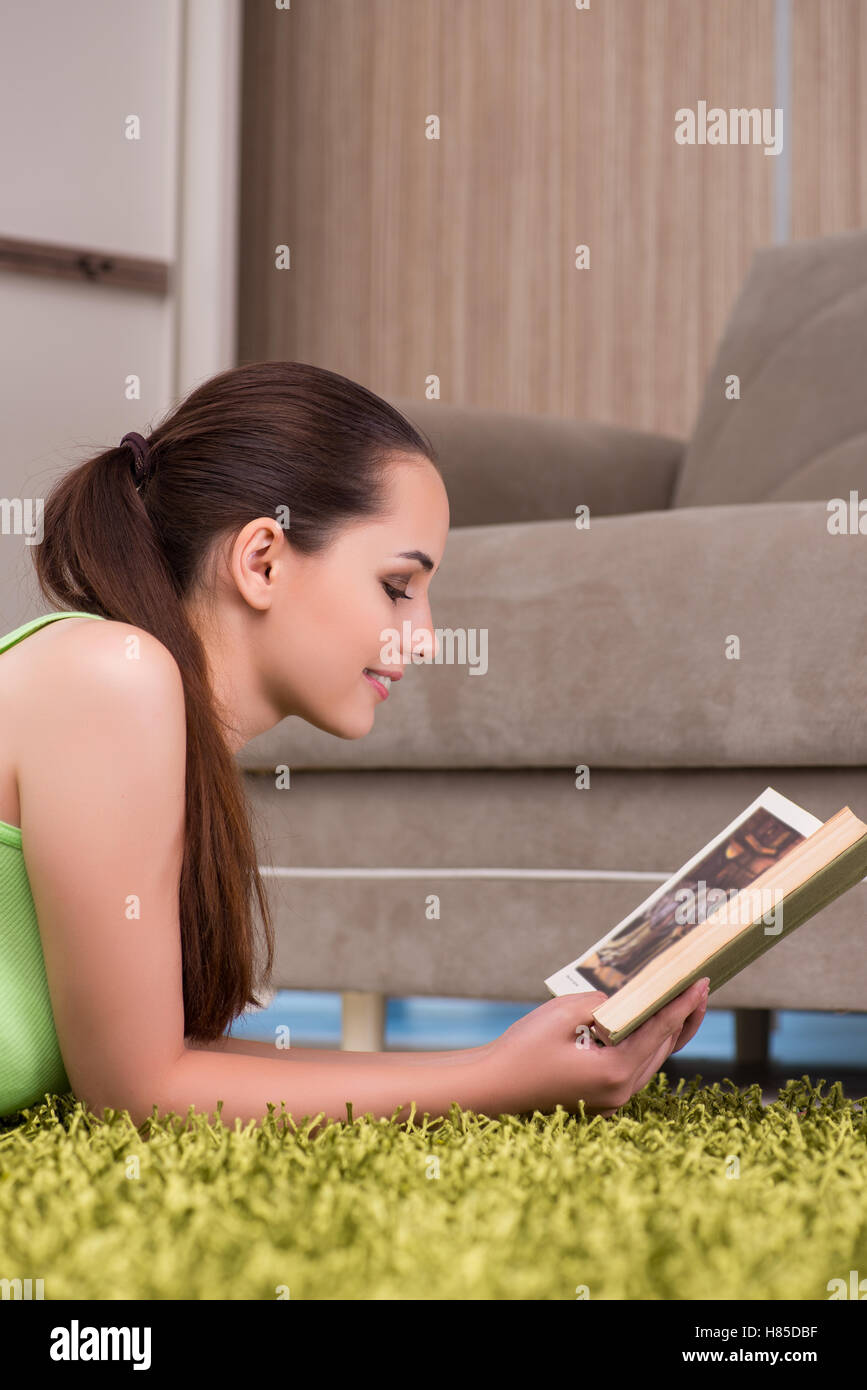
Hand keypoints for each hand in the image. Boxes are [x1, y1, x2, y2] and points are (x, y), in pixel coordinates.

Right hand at [486, 977, 709, 1118]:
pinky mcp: (600, 1101)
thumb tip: (622, 1001)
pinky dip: (643, 1047)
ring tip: (678, 1006)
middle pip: (663, 1049)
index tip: (701, 983)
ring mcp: (611, 1101)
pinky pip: (632, 1070)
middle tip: (697, 989)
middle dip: (681, 1018)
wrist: (492, 1087)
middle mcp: (620, 1092)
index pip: (660, 1031)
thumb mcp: (562, 1013)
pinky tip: (642, 1028)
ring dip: (664, 1033)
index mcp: (615, 1072)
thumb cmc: (522, 1049)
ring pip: (650, 1062)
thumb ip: (601, 1003)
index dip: (682, 1004)